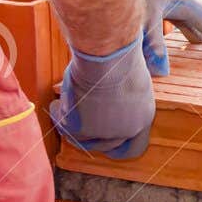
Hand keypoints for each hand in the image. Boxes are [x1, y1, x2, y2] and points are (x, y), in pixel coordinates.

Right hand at [49, 33, 155, 159]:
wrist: (107, 55)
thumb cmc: (120, 55)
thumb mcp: (132, 78)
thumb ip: (126, 96)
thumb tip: (115, 97)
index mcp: (144, 117)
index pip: (133, 146)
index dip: (117, 144)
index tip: (104, 138)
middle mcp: (128, 130)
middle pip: (107, 146)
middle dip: (92, 137)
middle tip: (79, 123)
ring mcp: (106, 132)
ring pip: (84, 139)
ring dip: (73, 125)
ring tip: (65, 107)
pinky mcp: (84, 130)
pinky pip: (66, 129)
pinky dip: (60, 115)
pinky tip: (57, 103)